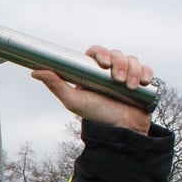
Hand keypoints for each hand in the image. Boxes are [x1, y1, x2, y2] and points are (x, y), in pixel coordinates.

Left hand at [31, 45, 152, 134]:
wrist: (121, 130)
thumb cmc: (95, 115)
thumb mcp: (74, 101)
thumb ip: (56, 85)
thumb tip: (35, 72)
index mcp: (92, 71)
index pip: (96, 52)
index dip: (101, 53)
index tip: (103, 63)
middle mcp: (108, 70)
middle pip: (116, 53)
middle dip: (119, 64)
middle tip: (117, 80)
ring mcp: (126, 74)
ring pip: (132, 59)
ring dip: (132, 71)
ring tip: (129, 87)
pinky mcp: (141, 80)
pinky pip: (146, 68)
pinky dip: (146, 73)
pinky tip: (143, 82)